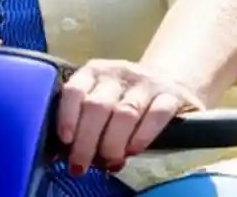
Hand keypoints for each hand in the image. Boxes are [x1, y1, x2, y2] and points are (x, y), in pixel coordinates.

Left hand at [56, 59, 203, 174]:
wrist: (167, 81)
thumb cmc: (122, 98)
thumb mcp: (99, 98)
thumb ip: (83, 119)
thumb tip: (64, 153)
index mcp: (93, 72)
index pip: (74, 90)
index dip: (67, 117)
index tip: (66, 141)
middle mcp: (117, 73)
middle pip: (97, 107)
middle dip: (87, 141)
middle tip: (82, 165)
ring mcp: (145, 82)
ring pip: (124, 114)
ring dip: (113, 144)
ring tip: (109, 161)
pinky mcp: (171, 95)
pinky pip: (155, 116)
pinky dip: (141, 138)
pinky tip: (133, 151)